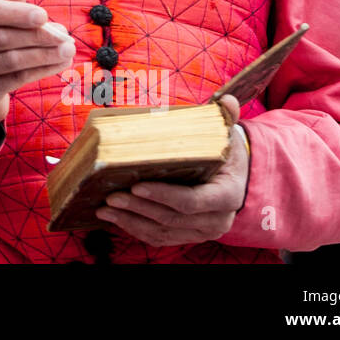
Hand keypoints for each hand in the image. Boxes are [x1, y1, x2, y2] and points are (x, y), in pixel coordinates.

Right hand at [0, 0, 73, 133]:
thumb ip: (4, 7)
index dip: (16, 13)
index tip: (43, 16)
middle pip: (1, 37)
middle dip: (37, 35)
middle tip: (64, 36)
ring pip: (11, 60)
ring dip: (44, 54)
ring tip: (67, 50)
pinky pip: (15, 79)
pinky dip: (41, 70)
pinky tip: (57, 65)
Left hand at [94, 94, 249, 245]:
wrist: (234, 177)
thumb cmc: (224, 153)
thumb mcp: (227, 134)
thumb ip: (226, 117)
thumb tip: (226, 100)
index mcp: (227, 195)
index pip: (192, 201)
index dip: (163, 196)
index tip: (136, 186)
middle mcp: (217, 221)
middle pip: (172, 218)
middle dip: (139, 208)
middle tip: (112, 195)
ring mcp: (201, 232)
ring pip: (162, 232)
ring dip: (131, 221)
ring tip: (105, 207)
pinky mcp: (187, 237)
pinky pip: (159, 238)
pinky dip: (135, 229)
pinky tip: (114, 217)